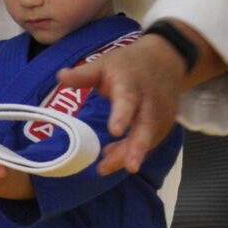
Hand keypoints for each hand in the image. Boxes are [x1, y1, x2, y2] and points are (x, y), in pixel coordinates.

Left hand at [55, 33, 187, 174]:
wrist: (166, 59)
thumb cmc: (130, 64)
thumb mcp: (105, 63)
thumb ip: (84, 74)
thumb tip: (61, 76)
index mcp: (131, 84)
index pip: (128, 100)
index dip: (122, 115)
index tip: (114, 131)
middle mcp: (149, 101)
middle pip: (147, 126)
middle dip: (138, 147)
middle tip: (130, 166)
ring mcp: (160, 115)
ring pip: (148, 139)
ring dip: (129, 155)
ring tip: (104, 168)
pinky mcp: (164, 125)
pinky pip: (150, 143)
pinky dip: (133, 153)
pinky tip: (115, 158)